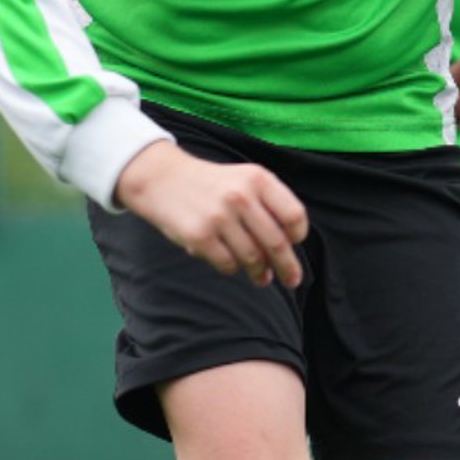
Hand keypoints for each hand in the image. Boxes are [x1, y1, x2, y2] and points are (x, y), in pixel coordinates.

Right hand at [113, 140, 309, 286]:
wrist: (162, 179)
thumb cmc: (212, 184)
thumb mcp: (245, 179)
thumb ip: (270, 204)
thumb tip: (289, 246)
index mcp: (258, 179)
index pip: (294, 215)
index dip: (298, 235)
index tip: (294, 243)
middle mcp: (241, 196)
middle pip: (276, 243)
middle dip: (288, 266)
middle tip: (293, 280)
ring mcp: (219, 217)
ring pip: (253, 258)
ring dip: (260, 273)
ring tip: (262, 278)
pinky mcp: (199, 235)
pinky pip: (227, 264)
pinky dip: (233, 269)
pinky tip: (233, 267)